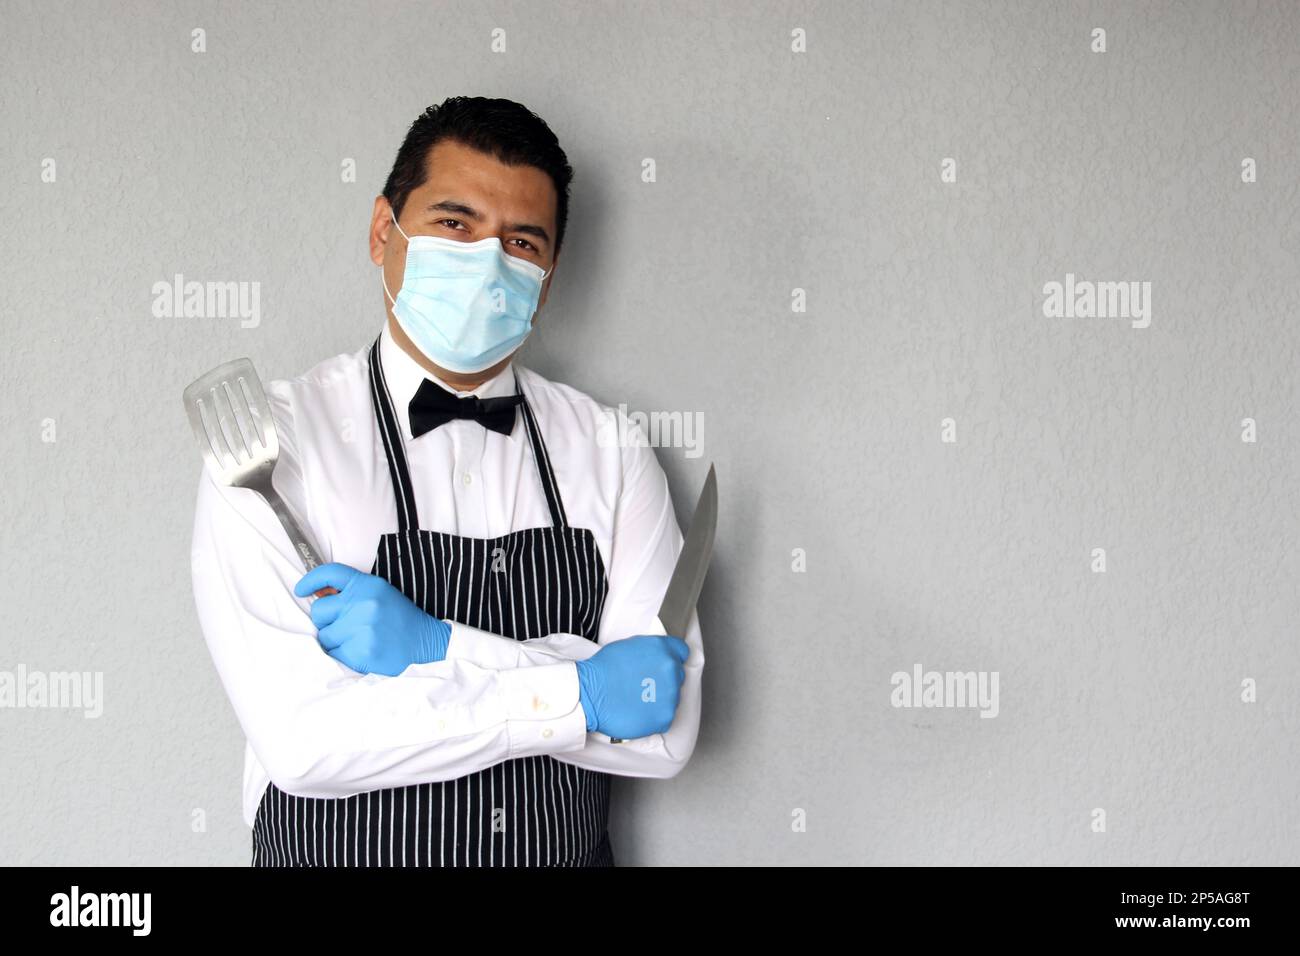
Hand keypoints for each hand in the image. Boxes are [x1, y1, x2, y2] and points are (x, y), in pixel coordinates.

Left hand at [294, 563, 450, 675]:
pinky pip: (334, 654)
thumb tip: (318, 595)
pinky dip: (343, 655)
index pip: (330, 573)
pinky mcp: (361, 653)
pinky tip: (361, 652)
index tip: (300, 590)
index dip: (311, 580)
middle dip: (326, 620)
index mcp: (369, 585)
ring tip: (358, 640)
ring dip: (335, 640)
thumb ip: (353, 592)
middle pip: (319, 611)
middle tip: (345, 626)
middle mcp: (364, 604)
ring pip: (324, 636)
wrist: (427, 645)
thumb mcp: (380, 595)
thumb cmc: (401, 620)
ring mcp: (362, 629)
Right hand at [574, 635, 688, 738]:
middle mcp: (671, 670)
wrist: (589, 693)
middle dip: (664, 680)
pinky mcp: (664, 718)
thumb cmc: (603, 669)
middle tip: (645, 685)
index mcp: (663, 649)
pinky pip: (665, 717)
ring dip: (659, 699)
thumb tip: (657, 657)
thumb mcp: (630, 645)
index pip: (682, 651)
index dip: (672, 658)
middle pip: (678, 676)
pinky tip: (637, 711)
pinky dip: (653, 716)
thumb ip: (651, 650)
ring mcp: (670, 695)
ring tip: (637, 700)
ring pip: (672, 698)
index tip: (664, 666)